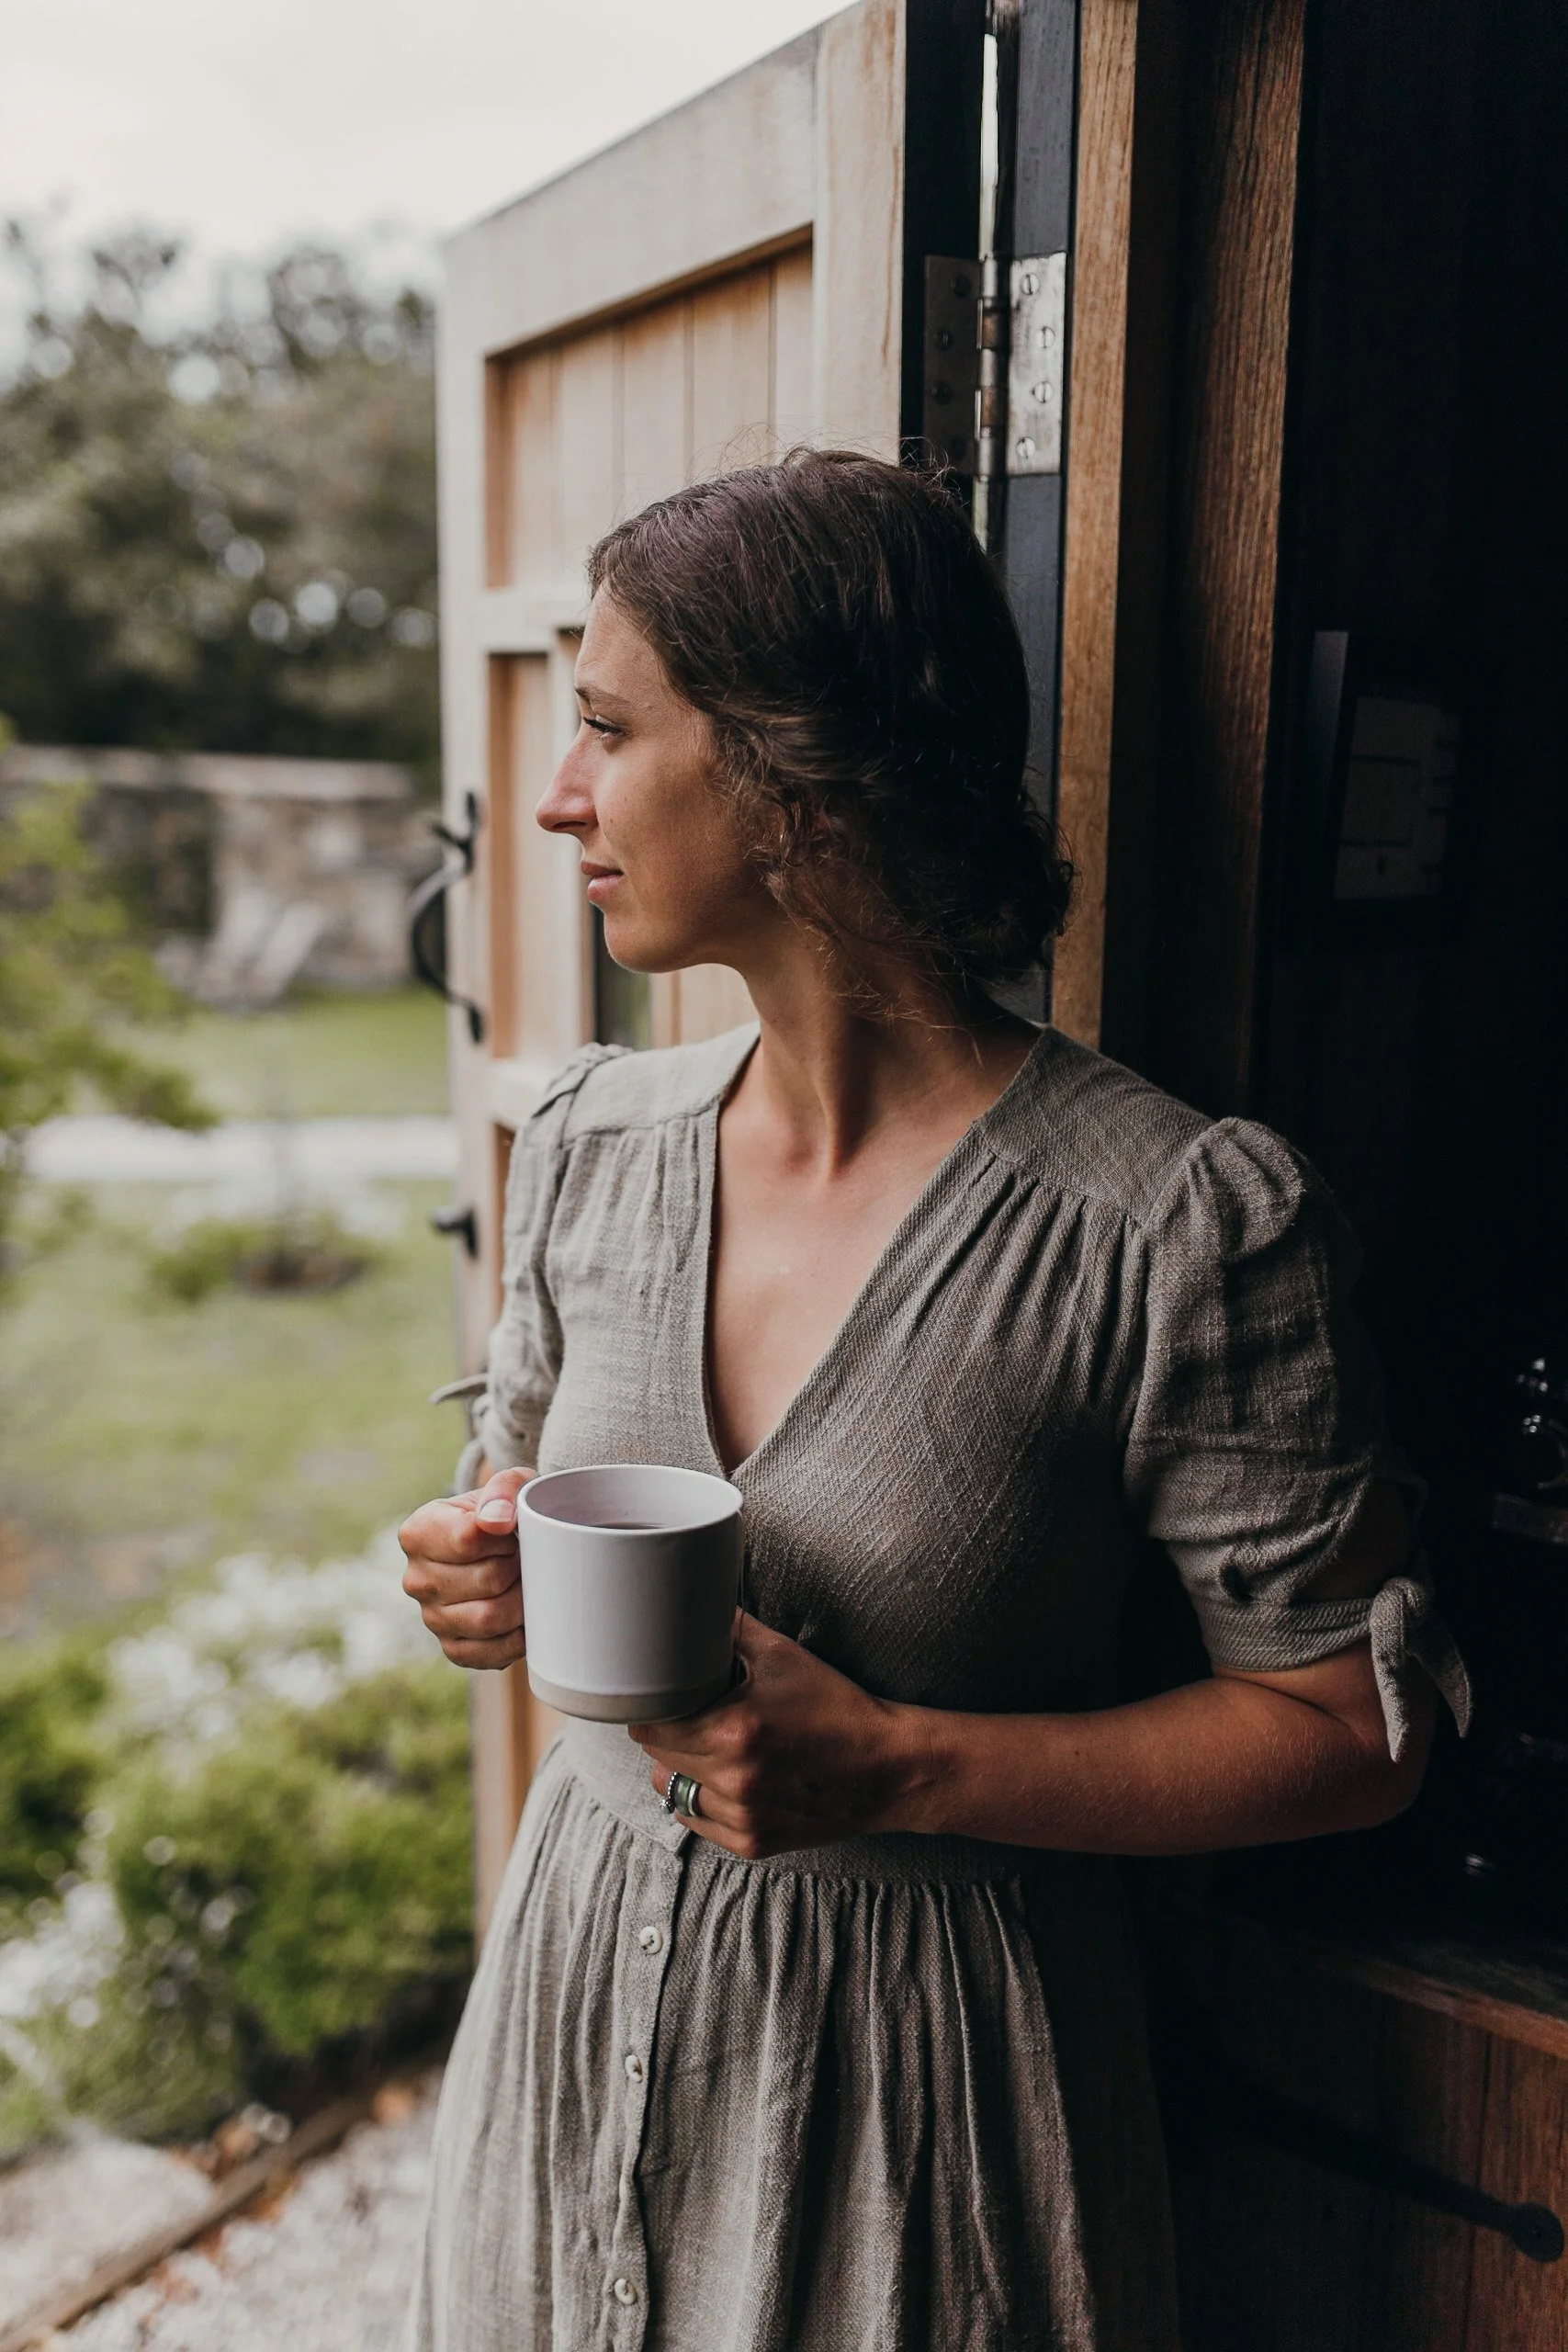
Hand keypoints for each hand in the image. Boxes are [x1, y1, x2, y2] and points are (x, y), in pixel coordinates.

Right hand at [398, 1466, 530, 1669]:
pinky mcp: (453, 1649)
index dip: (505, 1536)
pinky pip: (491, 1653)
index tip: (512, 1531)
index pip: (469, 1540)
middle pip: (488, 1580)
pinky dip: (517, 1637)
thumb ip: (503, 1490)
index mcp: (419, 1533)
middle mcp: (416, 1579)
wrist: (500, 1549)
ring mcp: (432, 1618)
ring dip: (522, 1602)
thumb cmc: (503, 1514)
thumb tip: (496, 1521)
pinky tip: (523, 1616)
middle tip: (526, 1558)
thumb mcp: (507, 1487)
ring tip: (527, 1583)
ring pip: (490, 1619)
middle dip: (519, 1567)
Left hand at [631, 1614, 918, 1859]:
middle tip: (691, 1714)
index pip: (649, 1724)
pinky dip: (703, 1797)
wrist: (887, 1768)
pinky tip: (729, 1776)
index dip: (651, 1706)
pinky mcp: (751, 1842)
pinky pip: (696, 1817)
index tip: (662, 1696)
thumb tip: (691, 1603)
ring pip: (672, 1788)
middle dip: (668, 1731)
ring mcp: (741, 1815)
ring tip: (710, 1746)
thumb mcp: (783, 1655)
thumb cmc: (835, 1705)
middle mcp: (734, 1778)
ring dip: (681, 1767)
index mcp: (734, 1730)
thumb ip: (729, 1629)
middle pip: (656, 1755)